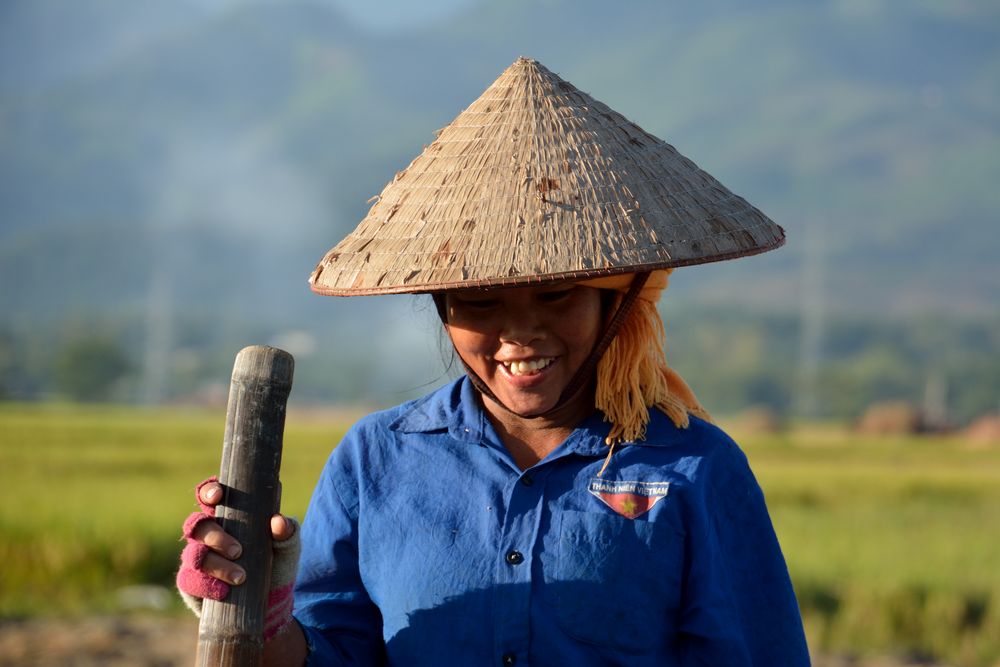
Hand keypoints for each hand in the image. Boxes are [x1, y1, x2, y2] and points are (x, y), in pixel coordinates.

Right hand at [176, 477, 300, 640]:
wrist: (270, 601)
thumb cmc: (275, 563)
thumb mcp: (287, 547)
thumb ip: (286, 532)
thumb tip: (278, 522)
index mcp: (227, 516)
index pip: (209, 496)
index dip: (208, 491)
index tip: (217, 496)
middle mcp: (207, 534)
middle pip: (197, 525)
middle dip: (215, 536)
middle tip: (238, 551)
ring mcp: (196, 558)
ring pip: (194, 554)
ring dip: (216, 565)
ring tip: (240, 576)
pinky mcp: (191, 583)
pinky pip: (189, 580)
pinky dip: (207, 585)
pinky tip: (224, 591)